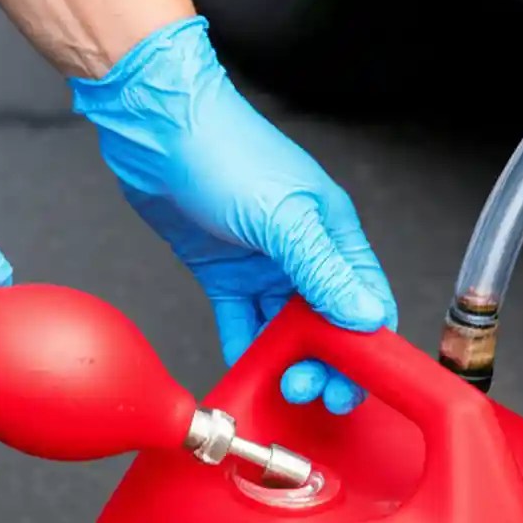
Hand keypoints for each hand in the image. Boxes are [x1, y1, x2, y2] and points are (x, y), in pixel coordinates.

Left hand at [70, 16, 396, 413]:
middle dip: (327, 361)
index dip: (365, 343)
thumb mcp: (282, 217)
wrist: (157, 131)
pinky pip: (241, 321)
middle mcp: (302, 251)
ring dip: (288, 360)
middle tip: (314, 391)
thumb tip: (364, 315)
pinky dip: (246, 347)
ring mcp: (262, 263)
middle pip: (327, 322)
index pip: (364, 297)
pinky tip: (247, 370)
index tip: (356, 379)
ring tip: (285, 386)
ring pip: (285, 327)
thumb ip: (322, 270)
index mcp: (330, 231)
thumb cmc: (223, 150)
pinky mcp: (224, 272)